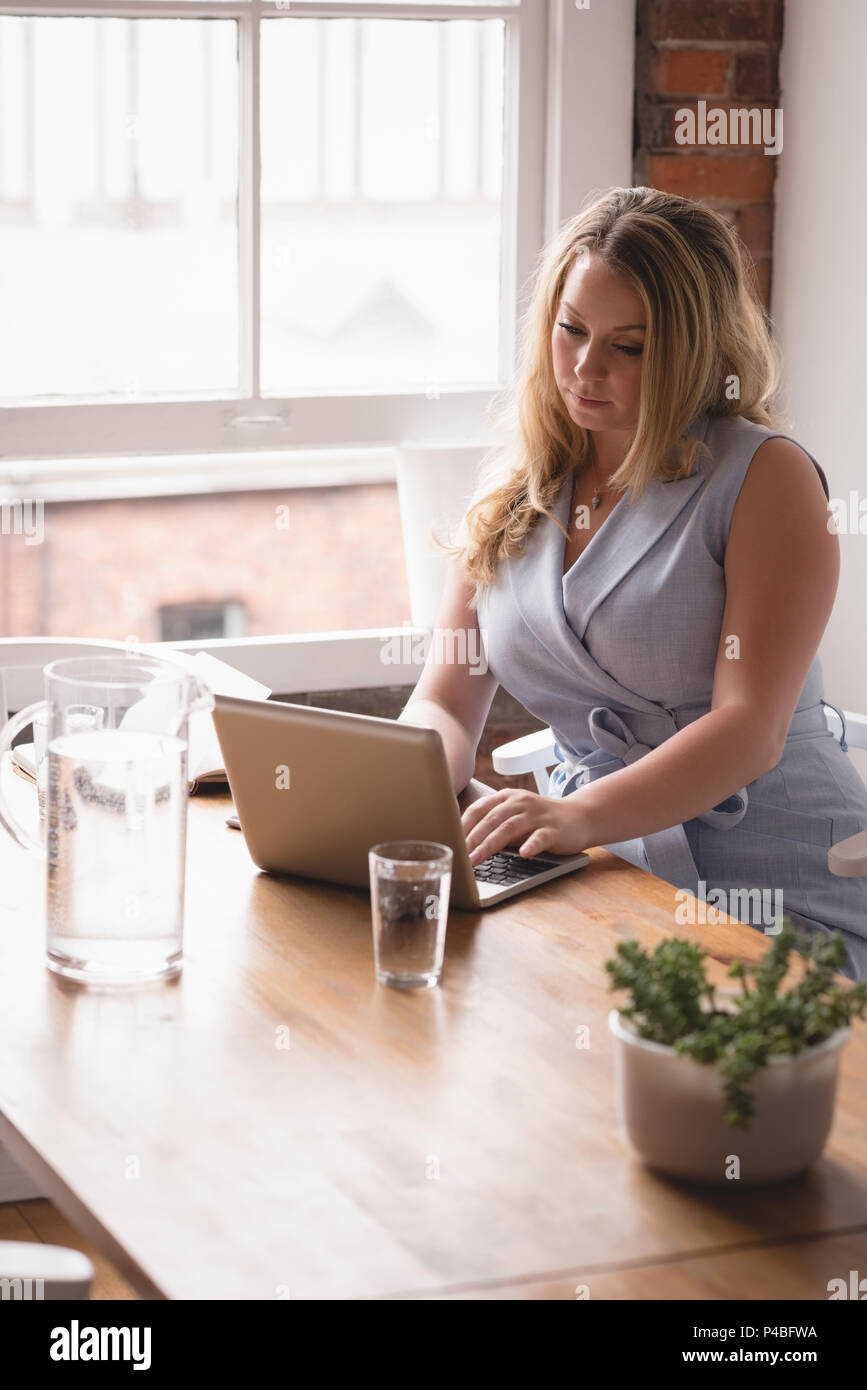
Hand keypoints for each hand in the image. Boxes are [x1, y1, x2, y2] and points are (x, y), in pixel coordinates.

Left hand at [461, 788, 590, 864]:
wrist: (579, 817)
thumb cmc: (540, 821)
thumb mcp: (514, 817)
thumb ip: (494, 826)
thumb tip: (464, 844)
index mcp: (507, 797)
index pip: (479, 808)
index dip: (462, 825)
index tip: (449, 841)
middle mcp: (520, 802)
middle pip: (491, 819)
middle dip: (472, 838)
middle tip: (459, 854)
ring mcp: (538, 815)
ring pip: (510, 827)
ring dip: (490, 844)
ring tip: (476, 859)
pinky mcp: (554, 829)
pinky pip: (540, 837)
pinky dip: (531, 845)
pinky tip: (523, 854)